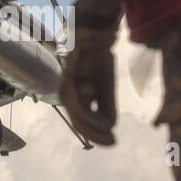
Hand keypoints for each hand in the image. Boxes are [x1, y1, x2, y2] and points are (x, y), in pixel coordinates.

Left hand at [60, 24, 118, 146]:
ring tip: (111, 135)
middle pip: (78, 124)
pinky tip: (105, 121)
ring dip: (95, 129)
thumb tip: (109, 127)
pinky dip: (92, 115)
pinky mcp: (70, 80)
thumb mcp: (106, 86)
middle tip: (113, 142)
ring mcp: (66, 88)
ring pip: (79, 117)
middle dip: (96, 136)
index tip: (113, 142)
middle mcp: (66, 96)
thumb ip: (105, 104)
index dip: (96, 136)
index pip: (81, 124)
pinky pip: (80, 104)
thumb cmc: (99, 61)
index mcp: (74, 99)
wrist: (94, 37)